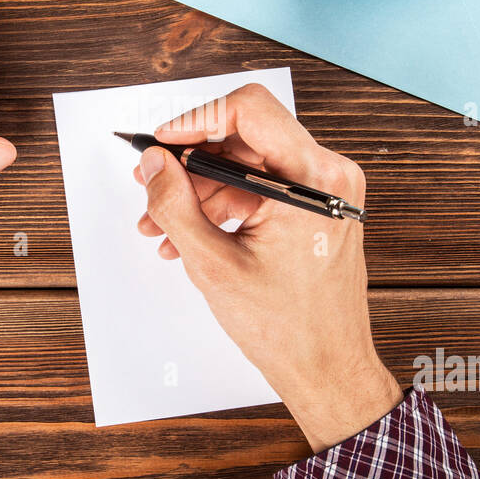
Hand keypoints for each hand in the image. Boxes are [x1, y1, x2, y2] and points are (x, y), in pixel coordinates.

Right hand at [134, 83, 400, 451]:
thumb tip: (154, 163)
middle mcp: (329, 174)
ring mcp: (327, 191)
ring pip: (249, 165)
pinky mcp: (319, 208)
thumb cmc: (289, 329)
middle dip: (190, 163)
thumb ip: (175, 205)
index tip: (161, 142)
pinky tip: (190, 236)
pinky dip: (224, 206)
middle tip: (150, 183)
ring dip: (200, 190)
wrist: (329, 369)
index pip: (249, 109)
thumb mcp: (213, 264)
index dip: (196, 119)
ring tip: (162, 226)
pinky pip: (262, 188)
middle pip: (245, 138)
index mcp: (313, 179)